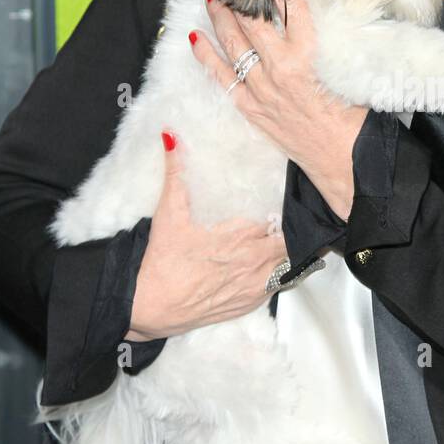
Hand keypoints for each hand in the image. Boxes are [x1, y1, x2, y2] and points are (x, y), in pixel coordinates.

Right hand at [124, 131, 288, 341]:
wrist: (152, 306)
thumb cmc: (162, 261)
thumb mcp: (169, 211)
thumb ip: (176, 172)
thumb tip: (172, 137)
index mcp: (242, 234)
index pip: (280, 216)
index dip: (284, 208)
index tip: (286, 199)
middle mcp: (255, 260)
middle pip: (290, 240)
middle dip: (289, 230)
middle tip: (286, 220)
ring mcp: (256, 285)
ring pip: (290, 263)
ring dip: (289, 252)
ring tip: (287, 240)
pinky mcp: (251, 303)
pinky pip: (280, 286)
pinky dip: (281, 274)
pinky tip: (275, 265)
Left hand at [189, 0, 368, 219]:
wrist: (345, 166)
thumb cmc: (357, 122)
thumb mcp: (354, 74)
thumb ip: (335, 47)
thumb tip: (317, 20)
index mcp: (310, 56)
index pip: (290, 2)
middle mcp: (281, 69)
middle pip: (254, 18)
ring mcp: (263, 91)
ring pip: (234, 44)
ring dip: (220, 16)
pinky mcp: (253, 110)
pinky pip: (222, 79)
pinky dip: (207, 57)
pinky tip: (194, 39)